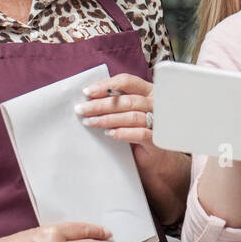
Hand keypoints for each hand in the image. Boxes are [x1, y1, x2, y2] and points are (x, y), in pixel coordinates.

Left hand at [78, 71, 185, 194]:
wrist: (156, 159)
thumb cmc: (139, 132)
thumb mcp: (127, 112)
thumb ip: (116, 102)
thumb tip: (90, 97)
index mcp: (148, 91)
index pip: (127, 82)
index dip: (106, 85)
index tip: (87, 92)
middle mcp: (155, 104)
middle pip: (127, 100)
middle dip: (101, 105)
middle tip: (82, 109)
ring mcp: (158, 122)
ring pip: (131, 116)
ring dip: (108, 119)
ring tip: (90, 122)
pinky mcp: (157, 141)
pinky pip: (140, 133)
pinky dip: (123, 133)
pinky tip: (110, 134)